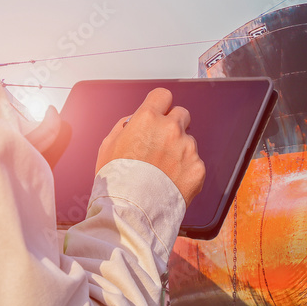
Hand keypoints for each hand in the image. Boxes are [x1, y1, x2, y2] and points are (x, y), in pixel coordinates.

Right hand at [95, 88, 204, 206]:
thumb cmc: (116, 180)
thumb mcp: (109, 145)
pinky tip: (172, 182)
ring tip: (163, 170)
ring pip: (188, 141)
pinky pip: (195, 163)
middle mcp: (171, 129)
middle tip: (163, 143)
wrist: (132, 210)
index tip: (159, 113)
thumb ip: (125, 126)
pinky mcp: (198, 168)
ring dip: (180, 150)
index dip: (160, 105)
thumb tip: (135, 120)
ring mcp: (187, 148)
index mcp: (148, 118)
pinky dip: (186, 171)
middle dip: (174, 124)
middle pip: (182, 114)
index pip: (163, 95)